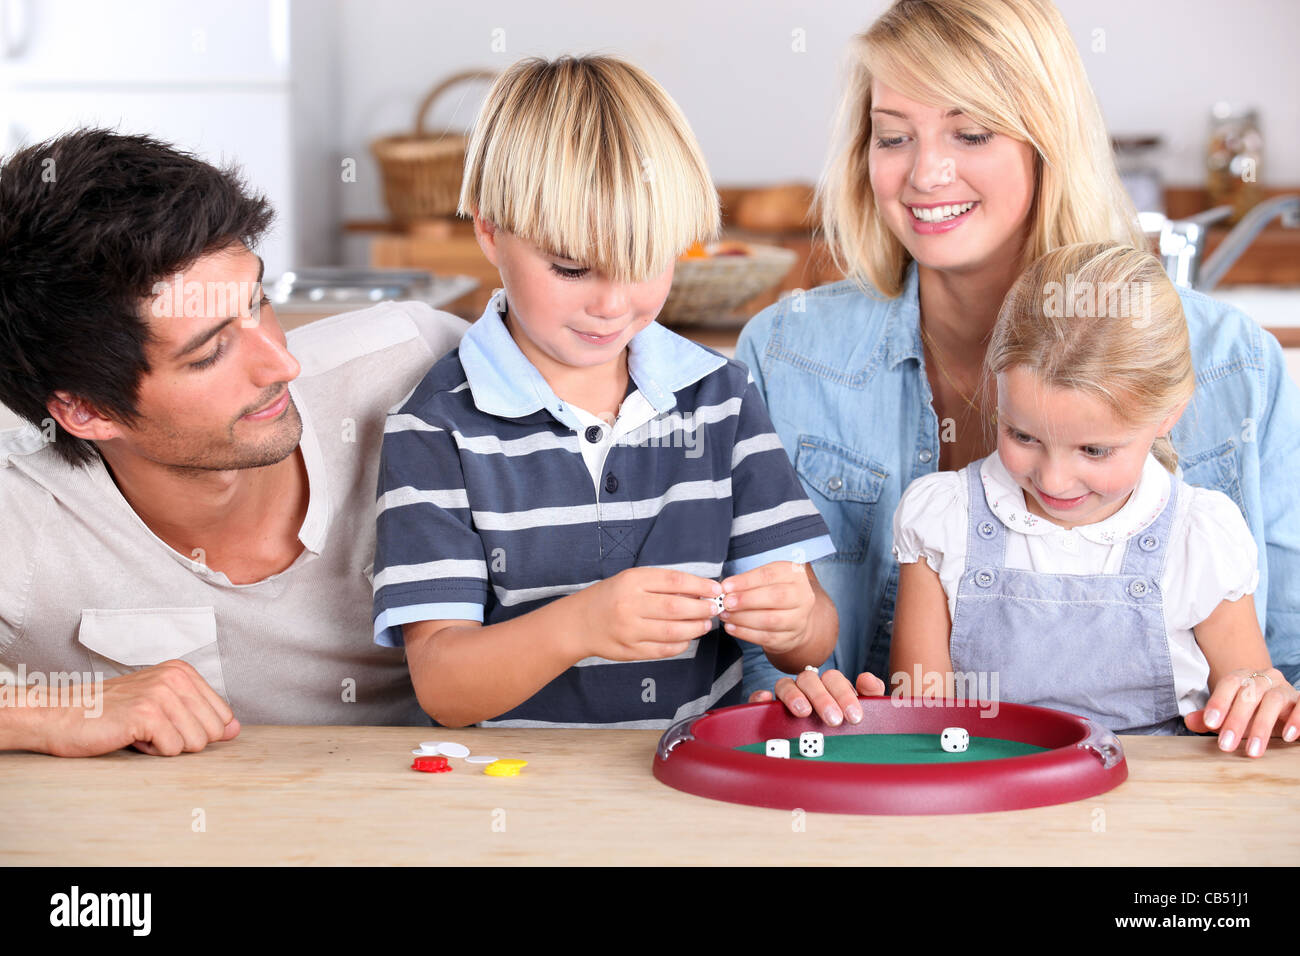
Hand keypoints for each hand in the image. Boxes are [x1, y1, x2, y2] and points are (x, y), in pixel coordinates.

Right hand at [25, 660, 239, 756]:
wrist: (59, 715)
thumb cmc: (108, 713)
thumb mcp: (161, 707)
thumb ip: (200, 716)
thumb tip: (236, 730)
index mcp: (182, 671)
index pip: (222, 716)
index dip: (194, 730)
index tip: (163, 722)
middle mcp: (175, 677)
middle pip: (213, 731)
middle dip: (183, 740)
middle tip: (149, 728)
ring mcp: (162, 693)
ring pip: (196, 743)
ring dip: (165, 747)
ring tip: (138, 731)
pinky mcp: (147, 713)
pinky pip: (173, 750)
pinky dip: (150, 752)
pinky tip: (129, 736)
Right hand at [575, 567, 720, 661]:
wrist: (580, 623)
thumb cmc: (611, 597)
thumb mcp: (632, 580)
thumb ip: (662, 584)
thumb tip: (699, 591)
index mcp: (632, 581)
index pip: (674, 581)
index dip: (700, 585)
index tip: (716, 589)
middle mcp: (629, 604)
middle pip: (676, 608)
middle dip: (702, 609)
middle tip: (714, 609)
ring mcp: (629, 630)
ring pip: (672, 631)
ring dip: (695, 628)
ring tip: (705, 624)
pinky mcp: (630, 650)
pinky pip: (663, 650)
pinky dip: (681, 645)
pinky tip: (687, 638)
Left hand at [718, 560, 817, 656]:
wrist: (795, 617)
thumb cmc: (775, 592)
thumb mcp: (766, 579)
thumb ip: (748, 581)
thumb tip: (725, 588)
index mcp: (794, 575)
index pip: (769, 575)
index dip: (745, 581)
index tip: (726, 586)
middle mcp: (802, 596)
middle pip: (775, 597)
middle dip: (746, 600)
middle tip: (726, 602)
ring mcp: (798, 619)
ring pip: (770, 620)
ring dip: (743, 618)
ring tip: (725, 615)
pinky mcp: (790, 638)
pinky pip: (766, 637)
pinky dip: (745, 633)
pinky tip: (732, 627)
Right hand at [748, 668, 886, 726]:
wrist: (828, 761)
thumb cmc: (846, 732)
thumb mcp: (863, 716)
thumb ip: (870, 697)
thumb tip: (867, 680)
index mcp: (830, 688)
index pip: (834, 679)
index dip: (844, 694)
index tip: (854, 716)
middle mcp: (807, 690)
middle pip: (810, 679)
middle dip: (823, 698)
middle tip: (833, 721)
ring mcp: (786, 699)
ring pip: (785, 684)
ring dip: (794, 695)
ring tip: (804, 713)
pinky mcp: (768, 712)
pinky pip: (759, 698)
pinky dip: (760, 697)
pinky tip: (766, 700)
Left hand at [1185, 668, 1298, 756]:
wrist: (1284, 708)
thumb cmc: (1253, 712)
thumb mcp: (1231, 716)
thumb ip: (1210, 719)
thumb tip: (1188, 721)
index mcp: (1244, 677)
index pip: (1229, 684)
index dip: (1219, 702)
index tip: (1209, 724)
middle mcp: (1265, 678)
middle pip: (1249, 694)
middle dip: (1235, 721)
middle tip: (1225, 746)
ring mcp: (1285, 689)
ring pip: (1273, 701)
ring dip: (1262, 727)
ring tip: (1252, 751)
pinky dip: (1297, 720)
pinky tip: (1289, 736)